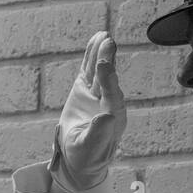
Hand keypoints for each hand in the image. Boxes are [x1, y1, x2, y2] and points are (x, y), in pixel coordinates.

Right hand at [51, 31, 127, 191]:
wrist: (79, 155)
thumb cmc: (86, 156)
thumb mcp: (88, 149)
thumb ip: (98, 134)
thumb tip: (107, 117)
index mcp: (112, 117)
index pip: (111, 95)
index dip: (109, 80)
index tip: (105, 65)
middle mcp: (108, 102)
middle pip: (108, 79)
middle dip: (108, 60)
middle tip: (108, 42)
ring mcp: (97, 93)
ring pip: (99, 70)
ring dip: (101, 53)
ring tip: (103, 36)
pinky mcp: (86, 88)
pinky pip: (89, 69)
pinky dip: (91, 55)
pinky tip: (96, 39)